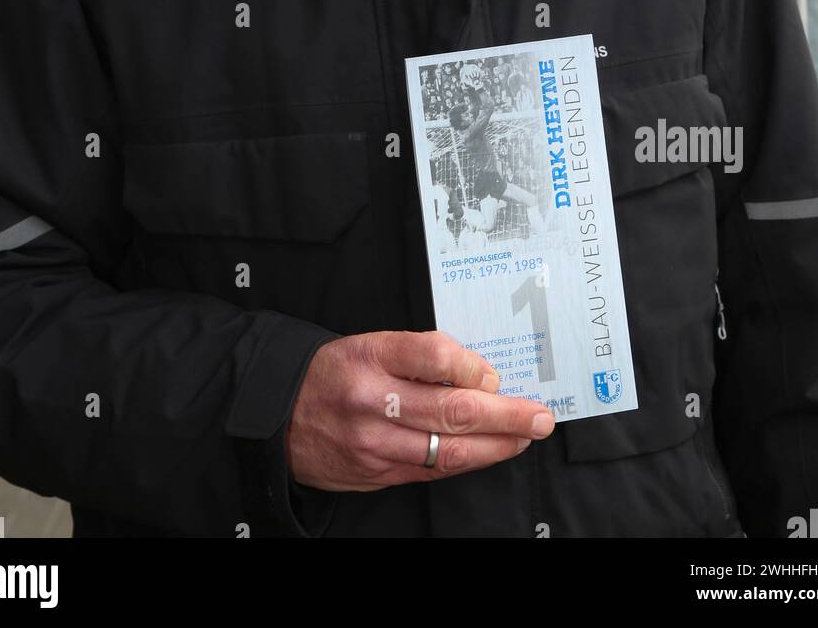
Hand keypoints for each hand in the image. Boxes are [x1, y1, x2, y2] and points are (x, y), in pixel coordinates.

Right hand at [285, 329, 554, 492]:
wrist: (278, 415)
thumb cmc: (333, 373)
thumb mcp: (368, 345)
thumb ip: (419, 357)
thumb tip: (478, 375)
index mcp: (370, 354)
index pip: (433, 354)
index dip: (473, 365)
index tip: (494, 372)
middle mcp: (371, 399)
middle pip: (452, 409)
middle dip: (506, 415)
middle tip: (539, 415)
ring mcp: (373, 442)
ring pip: (448, 449)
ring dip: (497, 445)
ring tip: (525, 437)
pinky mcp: (374, 473)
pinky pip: (431, 470)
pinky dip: (467, 462)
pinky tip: (489, 453)